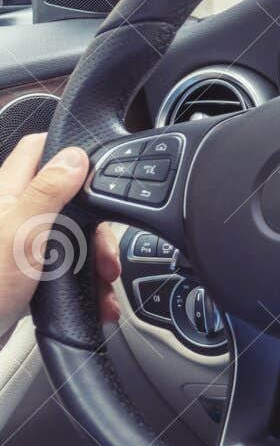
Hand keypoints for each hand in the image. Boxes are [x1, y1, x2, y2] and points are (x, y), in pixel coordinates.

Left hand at [0, 135, 89, 337]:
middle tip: (104, 247)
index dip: (70, 151)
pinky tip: (95, 296)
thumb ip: (47, 191)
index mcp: (7, 193)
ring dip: (95, 256)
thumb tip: (74, 155)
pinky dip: (85, 280)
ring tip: (105, 278)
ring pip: (71, 235)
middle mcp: (13, 214)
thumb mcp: (21, 232)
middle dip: (95, 221)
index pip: (38, 149)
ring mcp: (19, 245)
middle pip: (67, 196)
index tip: (99, 172)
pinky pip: (65, 267)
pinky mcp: (25, 273)